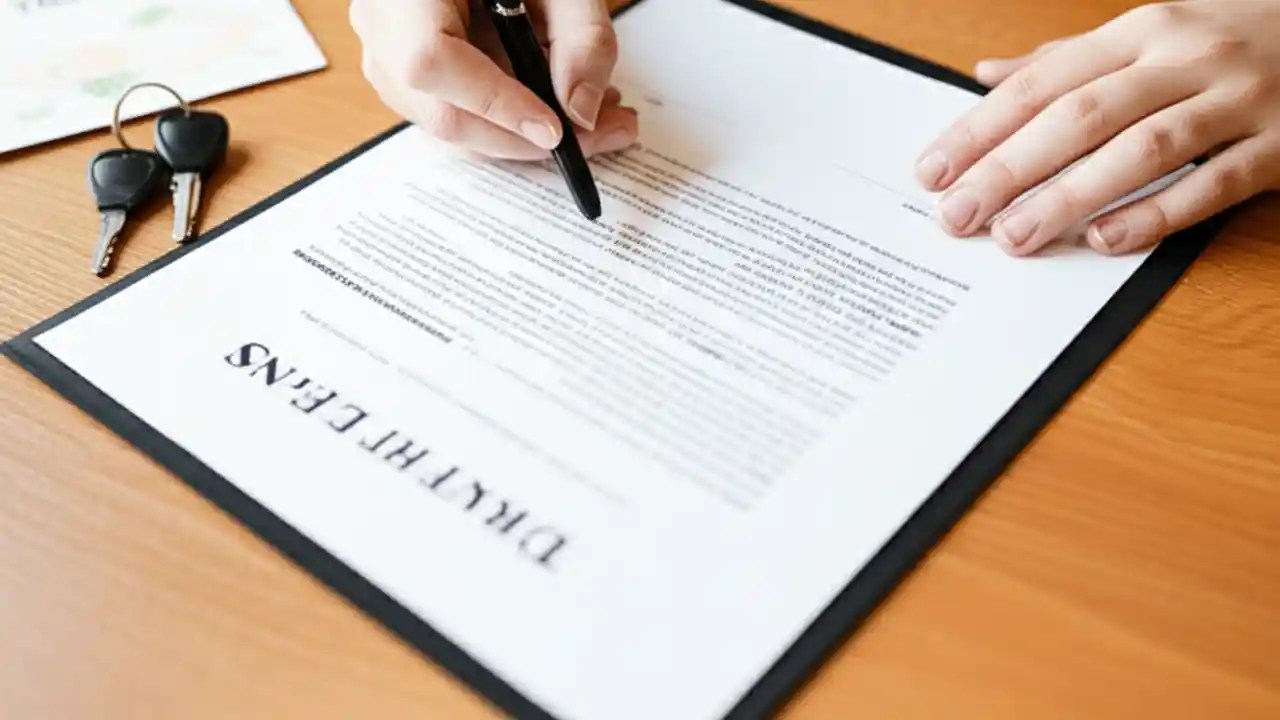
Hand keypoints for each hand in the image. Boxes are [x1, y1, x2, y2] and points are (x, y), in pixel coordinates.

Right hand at [350, 0, 638, 159]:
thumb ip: (581, 38)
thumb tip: (580, 112)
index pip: (432, 61)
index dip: (495, 104)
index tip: (554, 129)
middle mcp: (381, 22)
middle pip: (442, 112)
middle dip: (525, 138)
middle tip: (601, 134)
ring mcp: (386, 54)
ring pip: (451, 125)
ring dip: (524, 135)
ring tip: (592, 118)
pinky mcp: (406, 75)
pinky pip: (456, 114)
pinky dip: (509, 121)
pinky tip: (558, 106)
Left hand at [915, 0, 1279, 256]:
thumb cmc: (1231, 39)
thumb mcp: (1150, 34)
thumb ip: (1067, 59)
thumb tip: (986, 75)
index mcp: (1143, 31)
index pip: (1042, 83)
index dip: (981, 128)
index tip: (933, 171)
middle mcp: (1185, 58)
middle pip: (1081, 116)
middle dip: (1010, 168)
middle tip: (958, 214)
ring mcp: (1236, 101)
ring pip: (1142, 149)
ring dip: (1071, 196)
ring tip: (1015, 236)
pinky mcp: (1279, 146)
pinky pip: (1214, 183)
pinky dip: (1157, 213)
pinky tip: (1106, 240)